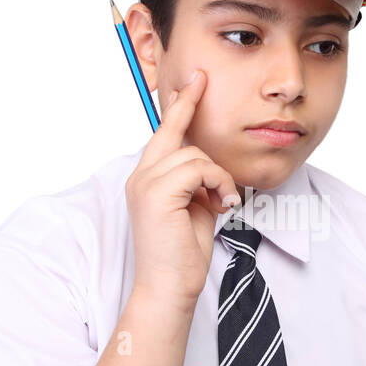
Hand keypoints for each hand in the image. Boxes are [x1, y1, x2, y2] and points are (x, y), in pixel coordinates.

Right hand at [125, 69, 240, 310]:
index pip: (163, 135)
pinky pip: (199, 168)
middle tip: (201, 79)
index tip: (191, 84)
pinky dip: (218, 183)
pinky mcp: (157, 193)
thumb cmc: (183, 253)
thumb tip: (210, 161)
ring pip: (194, 154)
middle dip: (187, 105)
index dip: (177, 108)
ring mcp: (145, 183)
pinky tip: (223, 204)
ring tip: (224, 200)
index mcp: (147, 179)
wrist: (170, 287)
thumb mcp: (195, 207)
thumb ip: (197, 181)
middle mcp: (140, 177)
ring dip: (219, 176)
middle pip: (171, 132)